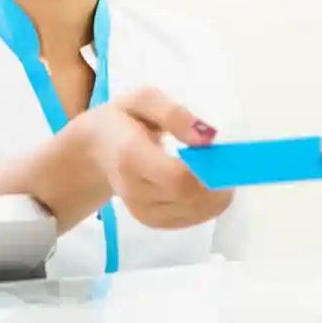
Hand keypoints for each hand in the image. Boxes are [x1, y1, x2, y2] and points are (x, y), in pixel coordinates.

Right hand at [55, 87, 232, 229]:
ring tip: (215, 167)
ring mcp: (145, 212)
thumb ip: (174, 114)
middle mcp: (136, 192)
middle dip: (218, 180)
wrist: (93, 152)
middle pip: (190, 197)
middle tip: (227, 159)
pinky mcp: (154, 221)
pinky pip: (193, 219)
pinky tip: (206, 184)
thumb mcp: (142, 100)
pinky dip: (208, 203)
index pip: (177, 178)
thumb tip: (208, 137)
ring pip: (197, 211)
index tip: (224, 153)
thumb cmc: (121, 120)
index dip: (208, 170)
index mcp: (131, 158)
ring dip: (217, 192)